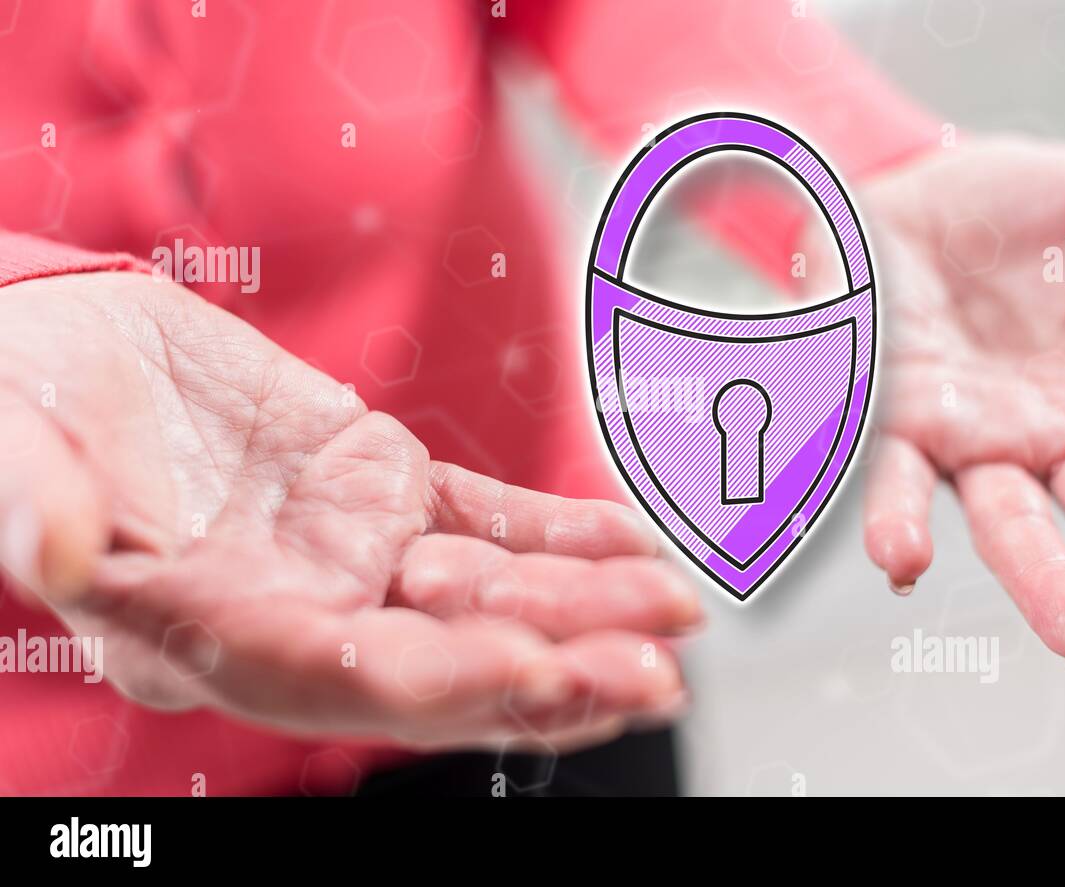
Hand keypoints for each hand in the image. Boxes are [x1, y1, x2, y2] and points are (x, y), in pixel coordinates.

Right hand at [0, 271, 699, 749]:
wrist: (62, 352)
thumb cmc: (21, 407)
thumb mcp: (9, 448)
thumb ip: (35, 502)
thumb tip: (55, 548)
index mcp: (202, 628)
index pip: (336, 677)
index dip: (441, 678)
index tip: (538, 668)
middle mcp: (295, 608)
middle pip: (441, 659)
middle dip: (549, 670)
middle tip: (650, 677)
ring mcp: (348, 551)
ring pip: (485, 591)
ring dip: (583, 604)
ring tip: (676, 612)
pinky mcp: (380, 488)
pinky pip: (486, 519)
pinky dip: (559, 532)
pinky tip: (630, 544)